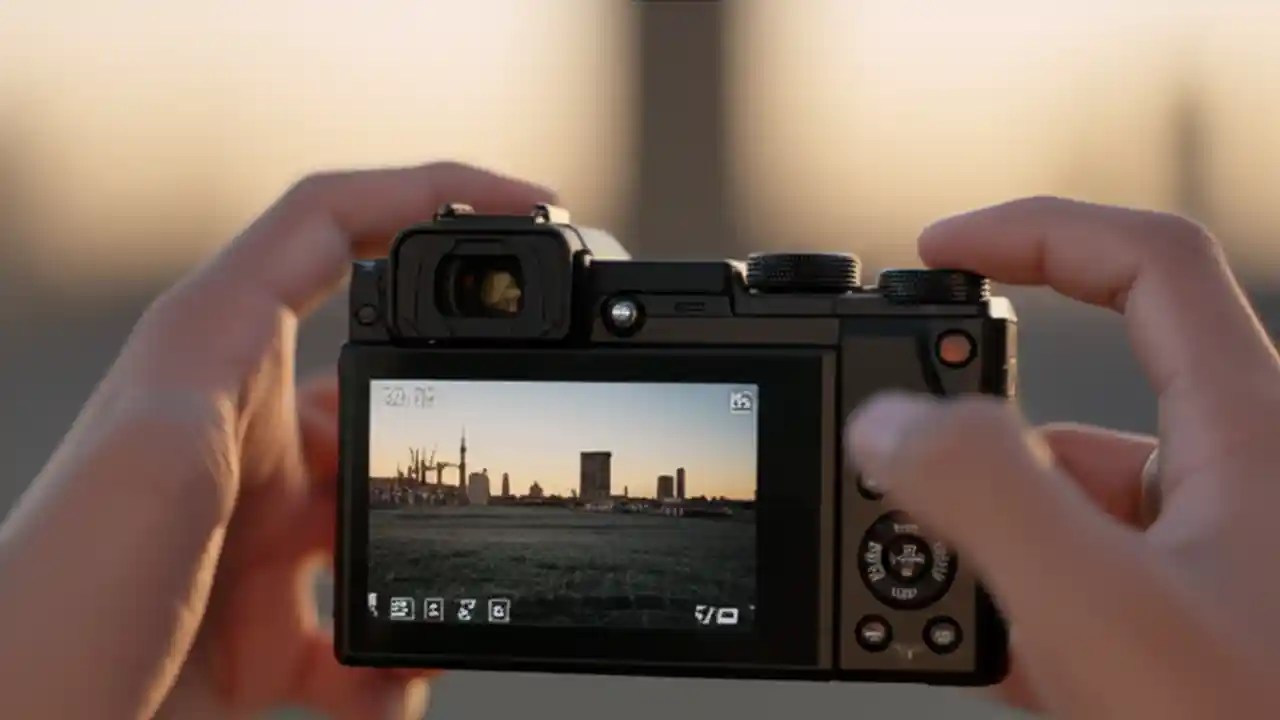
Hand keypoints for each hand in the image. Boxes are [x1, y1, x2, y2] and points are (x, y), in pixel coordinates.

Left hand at [0, 162, 554, 718]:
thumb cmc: (52, 617)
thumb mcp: (151, 472)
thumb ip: (230, 384)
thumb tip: (319, 348)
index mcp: (209, 358)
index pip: (331, 225)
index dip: (434, 191)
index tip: (533, 205)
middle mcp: (233, 428)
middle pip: (381, 379)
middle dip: (447, 423)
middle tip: (491, 467)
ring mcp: (252, 522)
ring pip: (383, 509)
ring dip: (422, 558)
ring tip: (434, 609)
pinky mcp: (261, 609)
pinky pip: (365, 611)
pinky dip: (396, 650)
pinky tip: (389, 684)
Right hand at [846, 197, 1279, 718]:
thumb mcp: (1103, 614)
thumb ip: (983, 497)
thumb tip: (890, 425)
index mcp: (1250, 431)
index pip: (1146, 261)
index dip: (1036, 230)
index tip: (941, 251)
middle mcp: (1244, 478)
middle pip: (1085, 393)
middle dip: (981, 433)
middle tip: (911, 472)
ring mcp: (1221, 557)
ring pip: (1078, 501)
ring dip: (998, 537)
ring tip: (953, 600)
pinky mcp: (1199, 621)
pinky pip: (1093, 578)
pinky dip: (1029, 601)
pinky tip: (996, 653)